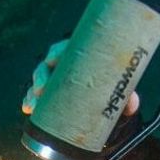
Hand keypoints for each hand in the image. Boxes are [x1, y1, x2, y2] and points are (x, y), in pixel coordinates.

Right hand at [22, 39, 139, 116]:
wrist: (106, 111)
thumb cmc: (112, 96)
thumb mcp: (119, 95)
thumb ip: (126, 97)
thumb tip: (132, 102)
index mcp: (81, 59)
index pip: (66, 48)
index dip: (57, 51)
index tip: (53, 58)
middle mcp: (67, 67)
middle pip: (49, 64)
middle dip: (41, 75)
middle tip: (41, 88)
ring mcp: (57, 82)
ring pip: (40, 80)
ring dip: (33, 91)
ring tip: (33, 105)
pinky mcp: (50, 96)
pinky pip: (37, 96)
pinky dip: (31, 102)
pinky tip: (27, 109)